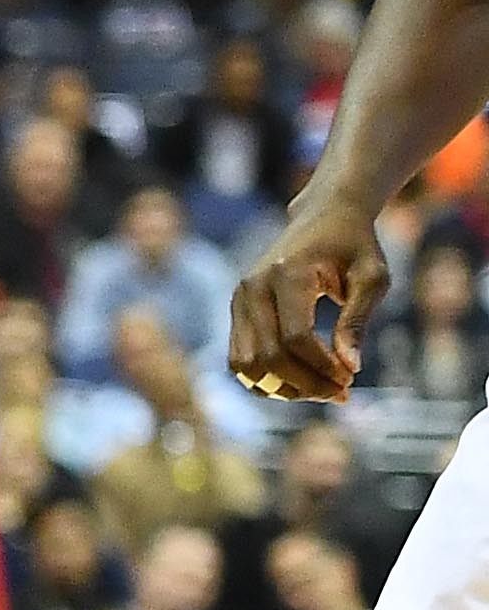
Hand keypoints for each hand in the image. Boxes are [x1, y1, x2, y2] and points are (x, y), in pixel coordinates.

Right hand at [231, 195, 389, 403]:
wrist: (324, 216)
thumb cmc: (355, 246)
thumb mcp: (372, 278)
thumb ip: (358, 321)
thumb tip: (351, 367)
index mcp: (286, 275)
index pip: (295, 338)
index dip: (322, 367)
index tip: (352, 378)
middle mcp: (253, 288)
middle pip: (269, 357)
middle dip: (306, 384)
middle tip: (341, 393)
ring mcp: (239, 299)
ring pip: (248, 366)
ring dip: (283, 388)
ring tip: (319, 389)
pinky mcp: (237, 310)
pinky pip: (240, 360)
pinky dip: (266, 379)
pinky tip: (299, 381)